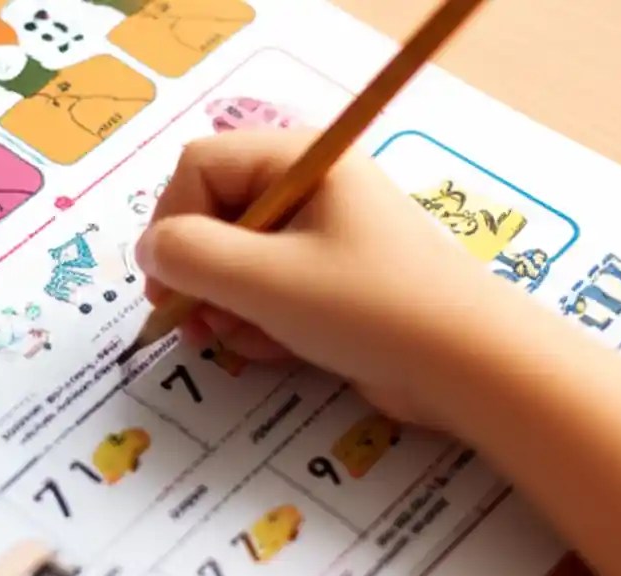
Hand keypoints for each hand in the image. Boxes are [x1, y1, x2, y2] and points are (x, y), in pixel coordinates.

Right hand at [135, 129, 519, 426]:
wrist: (471, 368)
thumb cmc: (369, 308)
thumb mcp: (263, 280)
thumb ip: (189, 257)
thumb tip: (150, 251)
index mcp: (302, 161)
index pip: (200, 167)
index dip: (172, 222)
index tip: (167, 281)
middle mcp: (311, 188)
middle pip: (214, 214)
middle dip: (196, 271)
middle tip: (191, 320)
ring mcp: (324, 237)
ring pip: (237, 259)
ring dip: (222, 303)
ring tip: (235, 339)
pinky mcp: (334, 284)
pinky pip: (269, 290)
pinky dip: (256, 320)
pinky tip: (268, 349)